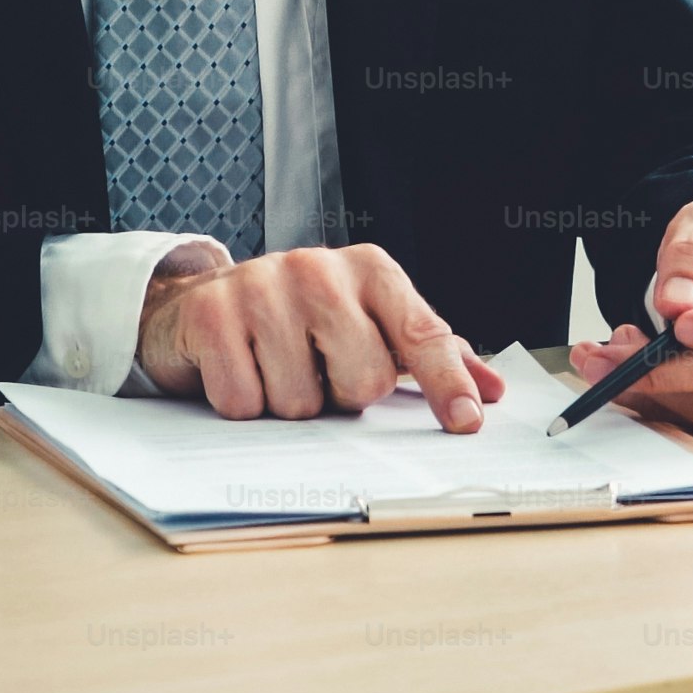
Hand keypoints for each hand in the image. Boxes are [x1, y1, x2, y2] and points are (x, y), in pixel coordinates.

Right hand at [137, 243, 505, 431]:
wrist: (203, 302)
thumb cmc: (302, 319)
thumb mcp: (370, 322)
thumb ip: (431, 354)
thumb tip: (490, 390)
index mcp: (371, 270)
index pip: (422, 334)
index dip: (446, 383)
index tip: (465, 422)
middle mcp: (320, 270)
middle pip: (364, 381)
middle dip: (343, 395)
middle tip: (321, 371)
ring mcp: (262, 288)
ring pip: (301, 402)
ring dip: (290, 403)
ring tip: (277, 367)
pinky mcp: (213, 316)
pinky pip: (244, 402)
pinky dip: (244, 402)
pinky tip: (242, 369)